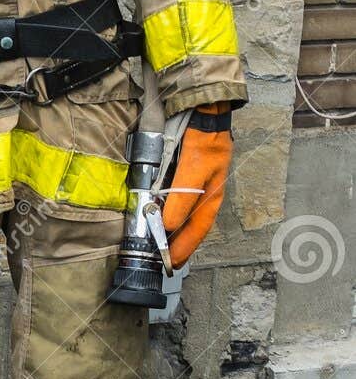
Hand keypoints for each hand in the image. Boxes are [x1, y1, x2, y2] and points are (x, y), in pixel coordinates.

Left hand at [162, 105, 233, 267]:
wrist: (207, 115)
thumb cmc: (204, 141)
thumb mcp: (193, 170)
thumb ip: (181, 197)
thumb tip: (168, 223)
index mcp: (211, 198)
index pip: (195, 230)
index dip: (182, 247)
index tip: (169, 261)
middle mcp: (208, 197)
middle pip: (194, 229)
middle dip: (182, 247)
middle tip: (169, 263)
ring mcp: (202, 189)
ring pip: (191, 220)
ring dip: (181, 236)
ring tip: (170, 250)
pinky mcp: (194, 180)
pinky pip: (187, 206)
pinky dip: (179, 219)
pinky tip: (169, 223)